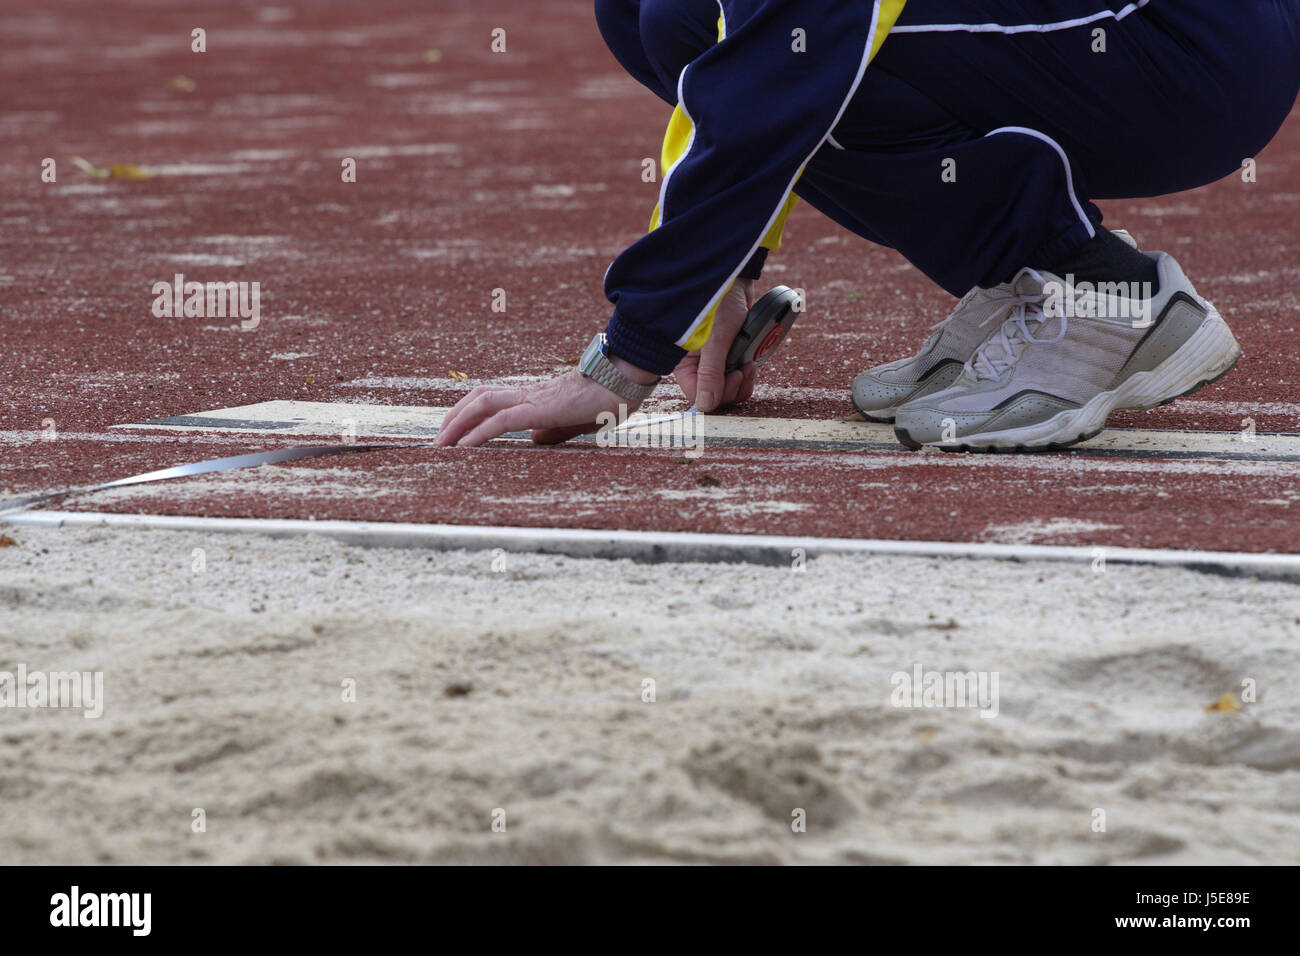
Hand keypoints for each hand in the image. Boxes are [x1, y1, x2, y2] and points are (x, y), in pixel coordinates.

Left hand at [435, 365, 648, 447]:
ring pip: (482, 405)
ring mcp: (532, 399)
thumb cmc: (608, 398)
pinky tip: (463, 448)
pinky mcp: (540, 408)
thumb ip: (555, 431)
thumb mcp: (578, 423)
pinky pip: (501, 421)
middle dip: (453, 418)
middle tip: (436, 442)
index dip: (469, 414)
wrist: (626, 379)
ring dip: (456, 425)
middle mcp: (528, 395)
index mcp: (536, 399)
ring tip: (439, 446)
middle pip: (478, 398)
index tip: (453, 435)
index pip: (493, 401)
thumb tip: (535, 440)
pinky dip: (477, 434)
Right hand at [672, 278, 758, 411]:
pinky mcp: (728, 355)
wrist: (736, 280)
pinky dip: (747, 369)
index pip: (698, 395)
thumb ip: (711, 373)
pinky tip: (751, 356)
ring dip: (744, 378)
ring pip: (730, 386)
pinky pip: (738, 373)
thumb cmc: (719, 303)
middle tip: (745, 368)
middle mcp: (698, 365)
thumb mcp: (715, 340)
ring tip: (750, 361)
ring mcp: (714, 361)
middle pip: (716, 395)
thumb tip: (705, 404)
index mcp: (685, 364)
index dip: (719, 394)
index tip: (735, 376)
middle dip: (735, 386)